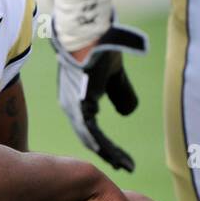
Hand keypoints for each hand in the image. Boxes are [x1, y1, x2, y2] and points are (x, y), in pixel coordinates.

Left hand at [51, 21, 147, 171]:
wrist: (89, 34)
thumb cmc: (99, 48)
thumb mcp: (114, 75)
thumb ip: (120, 93)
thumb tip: (128, 113)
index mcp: (77, 101)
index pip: (90, 129)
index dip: (105, 144)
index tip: (120, 157)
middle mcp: (71, 107)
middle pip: (90, 138)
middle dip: (108, 153)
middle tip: (124, 167)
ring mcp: (73, 107)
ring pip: (91, 138)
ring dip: (108, 152)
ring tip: (124, 165)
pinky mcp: (79, 104)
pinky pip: (90, 130)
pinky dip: (103, 144)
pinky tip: (114, 155)